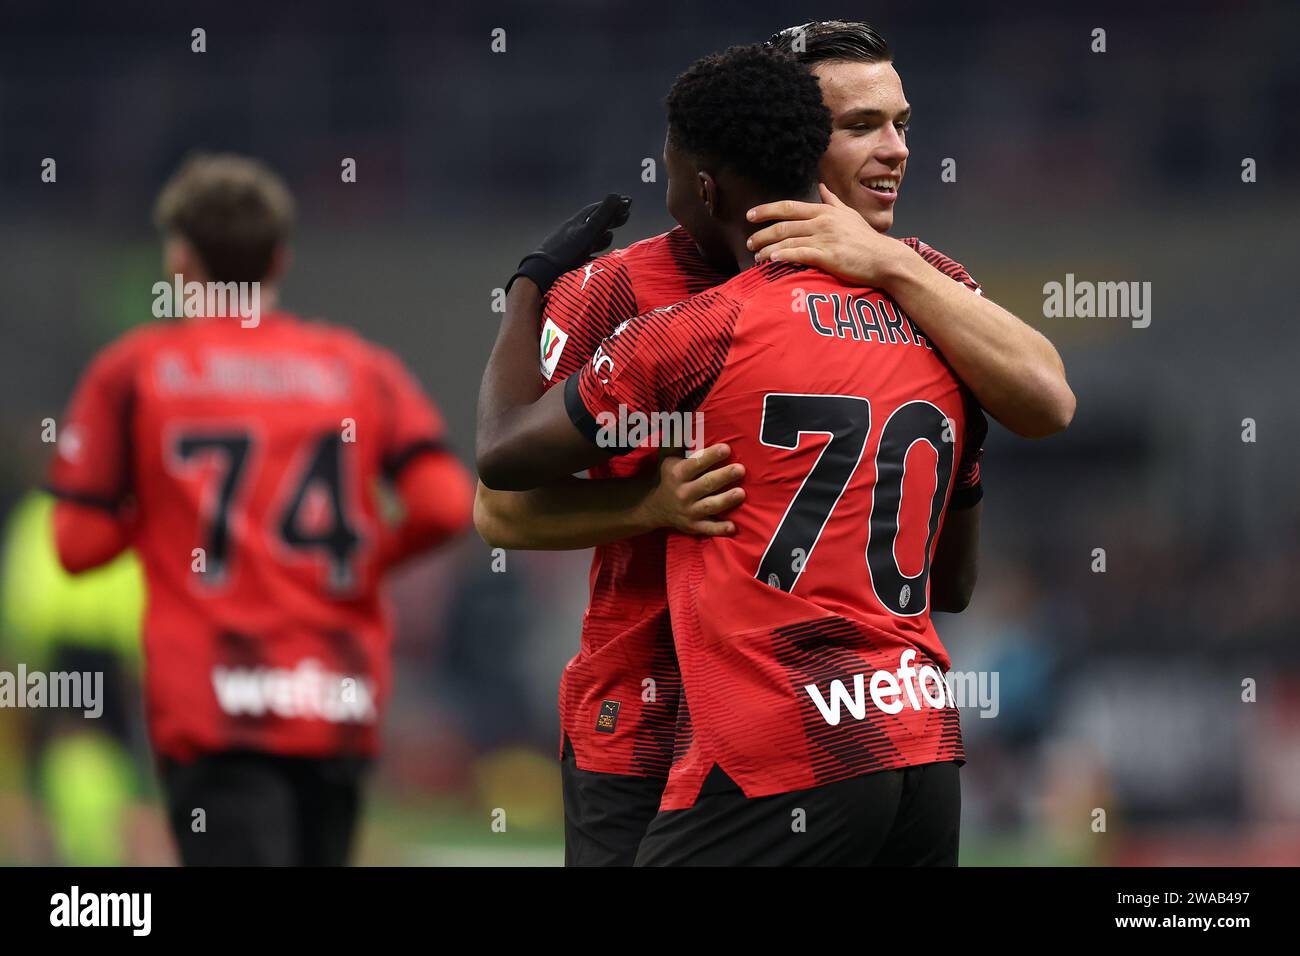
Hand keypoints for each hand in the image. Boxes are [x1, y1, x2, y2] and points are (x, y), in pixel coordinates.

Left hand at [507, 193, 631, 294]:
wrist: (542, 274)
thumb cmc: (565, 252)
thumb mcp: (587, 232)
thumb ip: (602, 216)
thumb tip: (616, 196)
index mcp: (577, 223)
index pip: (597, 209)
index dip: (612, 205)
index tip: (626, 202)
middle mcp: (573, 232)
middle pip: (594, 222)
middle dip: (610, 219)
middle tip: (625, 216)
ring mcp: (569, 246)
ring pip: (589, 238)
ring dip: (601, 236)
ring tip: (611, 234)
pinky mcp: (567, 260)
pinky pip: (584, 253)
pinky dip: (593, 252)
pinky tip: (596, 257)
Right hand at [641, 443, 745, 536]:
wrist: (652, 507)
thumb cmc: (667, 476)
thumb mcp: (668, 457)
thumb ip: (677, 440)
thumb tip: (682, 417)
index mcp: (678, 473)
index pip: (696, 464)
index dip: (711, 456)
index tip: (726, 448)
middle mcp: (683, 492)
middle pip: (706, 484)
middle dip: (723, 477)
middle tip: (740, 470)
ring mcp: (689, 511)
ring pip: (709, 506)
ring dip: (726, 500)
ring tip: (741, 493)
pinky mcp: (693, 526)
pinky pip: (708, 529)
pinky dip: (720, 529)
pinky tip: (733, 527)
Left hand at [746, 184, 906, 287]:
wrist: (885, 259)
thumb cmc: (866, 239)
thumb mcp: (849, 215)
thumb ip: (833, 201)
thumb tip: (822, 186)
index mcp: (825, 211)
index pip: (789, 207)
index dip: (767, 210)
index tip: (750, 215)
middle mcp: (822, 222)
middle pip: (783, 225)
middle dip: (762, 233)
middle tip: (749, 242)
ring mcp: (825, 238)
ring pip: (787, 241)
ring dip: (768, 249)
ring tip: (756, 257)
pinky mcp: (828, 256)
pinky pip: (798, 254)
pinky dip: (782, 257)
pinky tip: (771, 261)